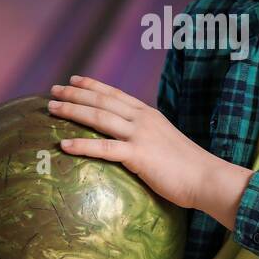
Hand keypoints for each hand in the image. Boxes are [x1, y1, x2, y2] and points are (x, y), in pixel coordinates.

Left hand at [48, 74, 217, 209]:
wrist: (207, 178)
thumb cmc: (188, 167)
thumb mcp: (165, 142)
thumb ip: (147, 137)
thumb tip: (131, 143)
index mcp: (148, 115)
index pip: (115, 94)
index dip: (92, 86)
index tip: (73, 80)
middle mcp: (143, 120)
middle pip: (102, 101)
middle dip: (75, 94)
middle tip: (52, 91)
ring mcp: (141, 135)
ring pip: (99, 118)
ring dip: (72, 111)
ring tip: (51, 109)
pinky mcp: (139, 155)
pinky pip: (105, 149)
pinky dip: (82, 145)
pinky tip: (63, 145)